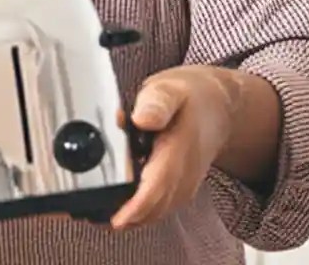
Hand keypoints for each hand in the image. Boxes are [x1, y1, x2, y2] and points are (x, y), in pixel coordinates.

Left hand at [111, 64, 242, 228]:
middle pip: (153, 208)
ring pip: (155, 213)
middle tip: (91, 215)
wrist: (217, 107)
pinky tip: (115, 203)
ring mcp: (182, 185)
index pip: (159, 187)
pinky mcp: (178, 189)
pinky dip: (136, 210)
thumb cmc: (190, 97)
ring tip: (97, 212)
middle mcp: (183, 175)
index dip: (136, 207)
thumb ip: (156, 103)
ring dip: (128, 217)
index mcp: (178, 151)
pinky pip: (157, 207)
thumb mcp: (170, 89)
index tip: (115, 219)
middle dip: (123, 217)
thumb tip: (142, 118)